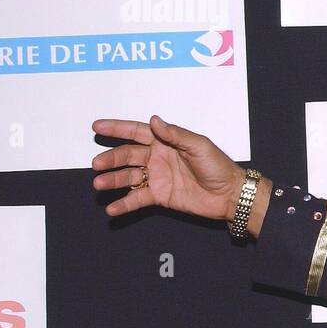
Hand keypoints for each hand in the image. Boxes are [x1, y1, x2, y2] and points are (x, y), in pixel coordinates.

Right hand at [90, 115, 244, 221]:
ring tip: (99, 184)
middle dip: (111, 158)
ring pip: (129, 176)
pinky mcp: (159, 196)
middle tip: (96, 164)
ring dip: (113, 180)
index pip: (137, 132)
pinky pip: (137, 199)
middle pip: (128, 155)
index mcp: (167, 141)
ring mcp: (157, 177)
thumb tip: (154, 119)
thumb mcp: (199, 146)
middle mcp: (158, 158)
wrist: (229, 195)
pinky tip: (112, 208)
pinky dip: (124, 204)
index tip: (97, 126)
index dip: (117, 128)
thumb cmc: (218, 166)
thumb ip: (175, 134)